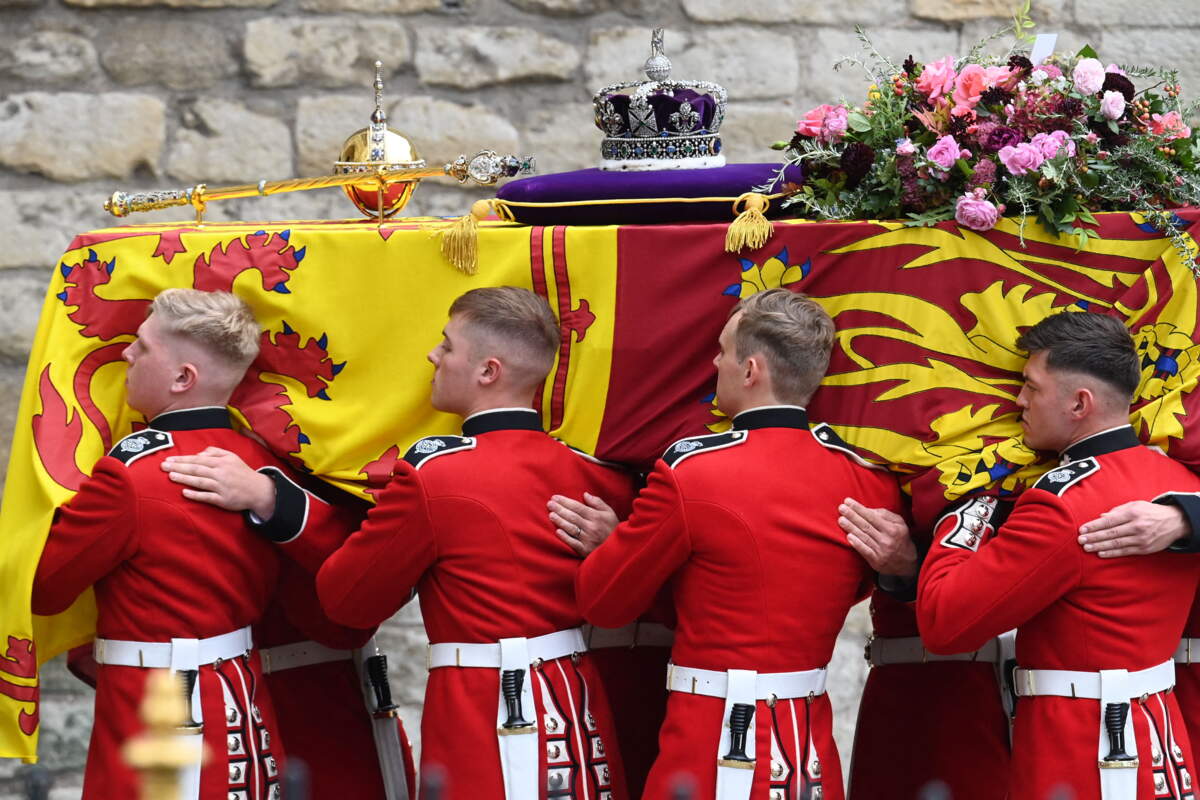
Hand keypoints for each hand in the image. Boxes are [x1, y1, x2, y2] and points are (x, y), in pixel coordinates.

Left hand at [161, 447, 275, 518]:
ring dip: (184, 479)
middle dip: (178, 467)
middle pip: (196, 470)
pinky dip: (196, 495)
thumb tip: (198, 454)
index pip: (197, 460)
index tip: (168, 459)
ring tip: (170, 476)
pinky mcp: (223, 500)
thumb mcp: (232, 457)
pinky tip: (184, 492)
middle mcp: (220, 474)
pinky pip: (207, 497)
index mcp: (221, 462)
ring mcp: (221, 487)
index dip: (182, 459)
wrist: (259, 490)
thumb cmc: (242, 473)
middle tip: (163, 466)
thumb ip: (215, 452)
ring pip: (200, 482)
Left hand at [547, 493, 617, 556]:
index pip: (578, 507)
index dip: (565, 502)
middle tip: (549, 504)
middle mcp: (592, 527)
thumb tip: (585, 494)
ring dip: (560, 521)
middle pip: (573, 516)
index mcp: (597, 517)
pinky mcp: (585, 550)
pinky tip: (557, 532)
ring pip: (572, 528)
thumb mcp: (609, 513)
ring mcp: (588, 539)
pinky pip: (574, 543)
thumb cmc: (612, 528)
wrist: (618, 550)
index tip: (555, 497)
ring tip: (551, 515)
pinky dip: (565, 538)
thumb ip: (597, 503)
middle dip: (560, 509)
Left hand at [839, 497, 916, 576]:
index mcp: (892, 529)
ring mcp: (881, 551)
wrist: (907, 563)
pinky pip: (865, 551)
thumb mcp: (899, 523)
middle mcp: (887, 540)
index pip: (872, 516)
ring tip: (841, 520)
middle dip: (852, 516)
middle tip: (841, 508)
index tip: (848, 501)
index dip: (859, 508)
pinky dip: (856, 543)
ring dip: (851, 528)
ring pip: (864, 537)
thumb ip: (885, 514)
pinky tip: (848, 536)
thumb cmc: (900, 538)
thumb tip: (867, 509)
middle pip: (866, 526)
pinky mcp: (876, 561)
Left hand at [1078, 500, 1188, 557]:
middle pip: (1111, 533)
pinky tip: (1101, 553)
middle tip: (1080, 541)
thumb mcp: (1135, 505)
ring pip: (1117, 544)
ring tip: (1087, 548)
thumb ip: (1117, 511)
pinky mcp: (1145, 548)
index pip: (1109, 521)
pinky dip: (1112, 553)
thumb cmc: (1150, 512)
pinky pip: (1125, 551)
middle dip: (1094, 537)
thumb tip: (1100, 517)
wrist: (1175, 522)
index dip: (1094, 526)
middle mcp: (1137, 526)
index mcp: (1132, 513)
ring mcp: (1141, 539)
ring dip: (1100, 546)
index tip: (1082, 530)